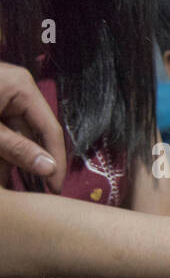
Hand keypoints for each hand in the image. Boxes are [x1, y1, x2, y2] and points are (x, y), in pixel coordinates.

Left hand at [0, 62, 65, 186]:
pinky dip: (2, 145)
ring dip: (10, 157)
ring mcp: (3, 93)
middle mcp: (18, 88)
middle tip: (28, 190)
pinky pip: (2, 127)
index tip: (55, 187)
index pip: (50, 129)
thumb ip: (17, 148)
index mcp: (23, 87)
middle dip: (28, 161)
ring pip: (15, 132)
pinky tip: (0, 166)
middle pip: (32, 132)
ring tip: (7, 182)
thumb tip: (50, 169)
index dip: (55, 160)